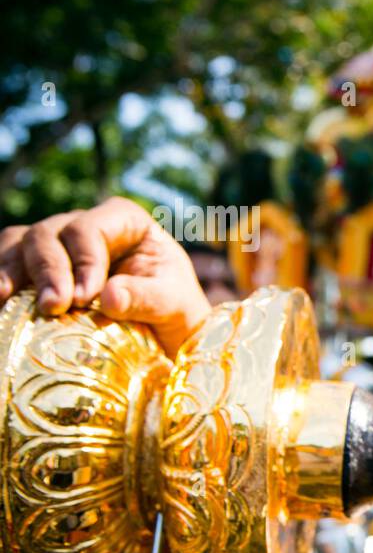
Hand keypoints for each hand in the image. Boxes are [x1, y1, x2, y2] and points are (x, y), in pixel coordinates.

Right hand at [0, 196, 211, 356]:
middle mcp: (86, 225)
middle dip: (49, 270)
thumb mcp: (174, 304)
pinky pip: (8, 262)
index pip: (91, 229)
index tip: (86, 297)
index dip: (84, 260)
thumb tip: (109, 296)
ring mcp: (58, 244)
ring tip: (6, 297)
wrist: (164, 332)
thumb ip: (146, 297)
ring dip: (12, 270)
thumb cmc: (174, 309)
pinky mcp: (38, 268)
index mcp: (124, 221)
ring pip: (22, 243)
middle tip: (53, 307)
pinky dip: (2, 276)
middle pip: (50, 234)